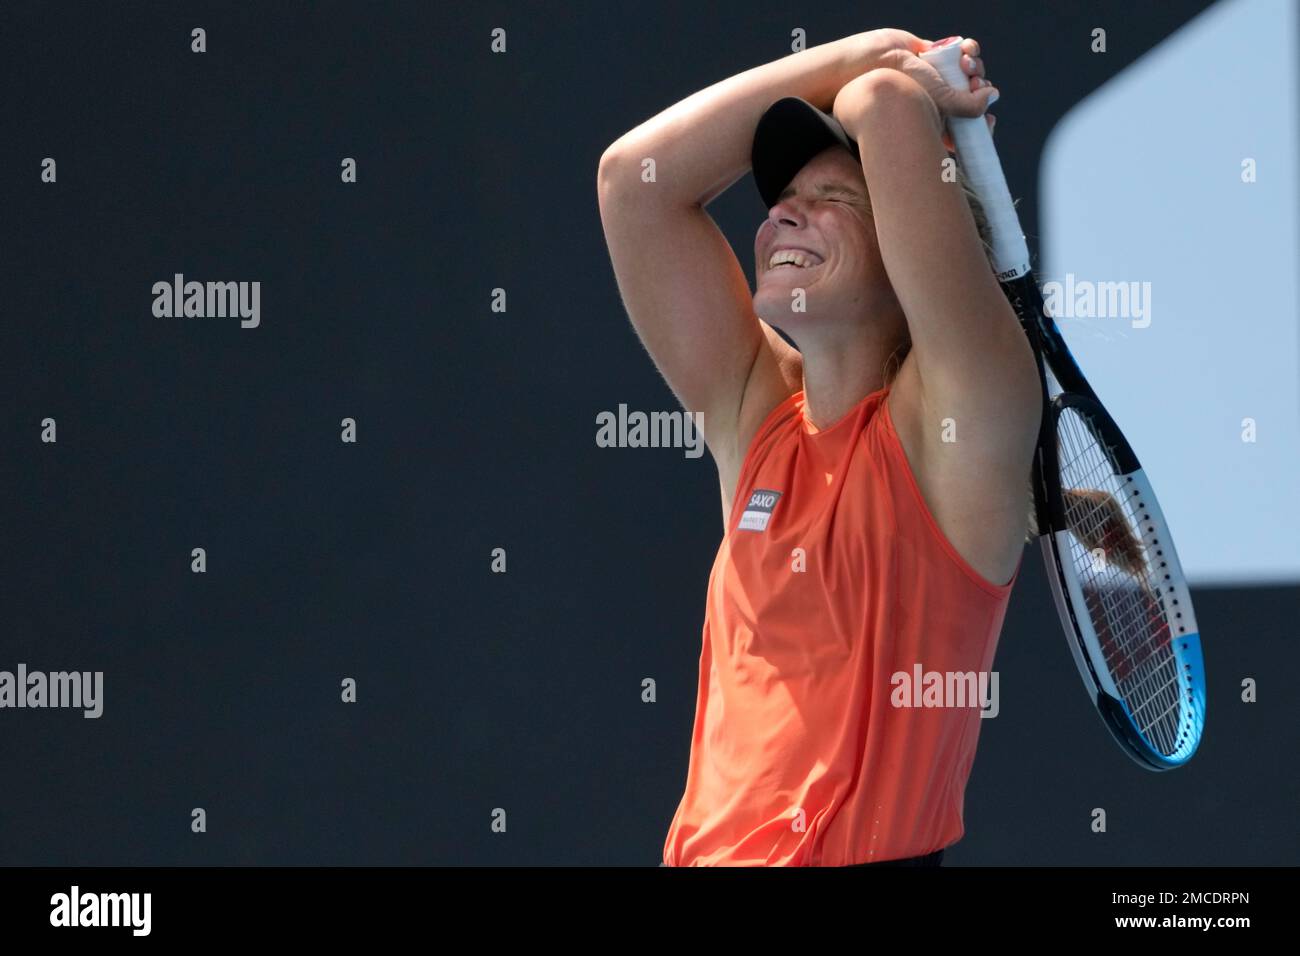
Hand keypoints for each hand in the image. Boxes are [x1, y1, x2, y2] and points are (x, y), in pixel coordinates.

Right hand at [872, 37, 996, 149]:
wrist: (878, 66)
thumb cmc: (902, 90)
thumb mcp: (941, 103)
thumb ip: (969, 106)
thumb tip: (994, 95)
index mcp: (937, 120)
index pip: (966, 125)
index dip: (982, 122)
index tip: (990, 120)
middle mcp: (939, 99)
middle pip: (972, 95)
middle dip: (980, 87)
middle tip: (975, 84)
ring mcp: (939, 77)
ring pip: (969, 72)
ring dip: (975, 66)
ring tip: (966, 63)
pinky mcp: (937, 55)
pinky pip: (962, 51)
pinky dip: (970, 49)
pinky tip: (967, 50)